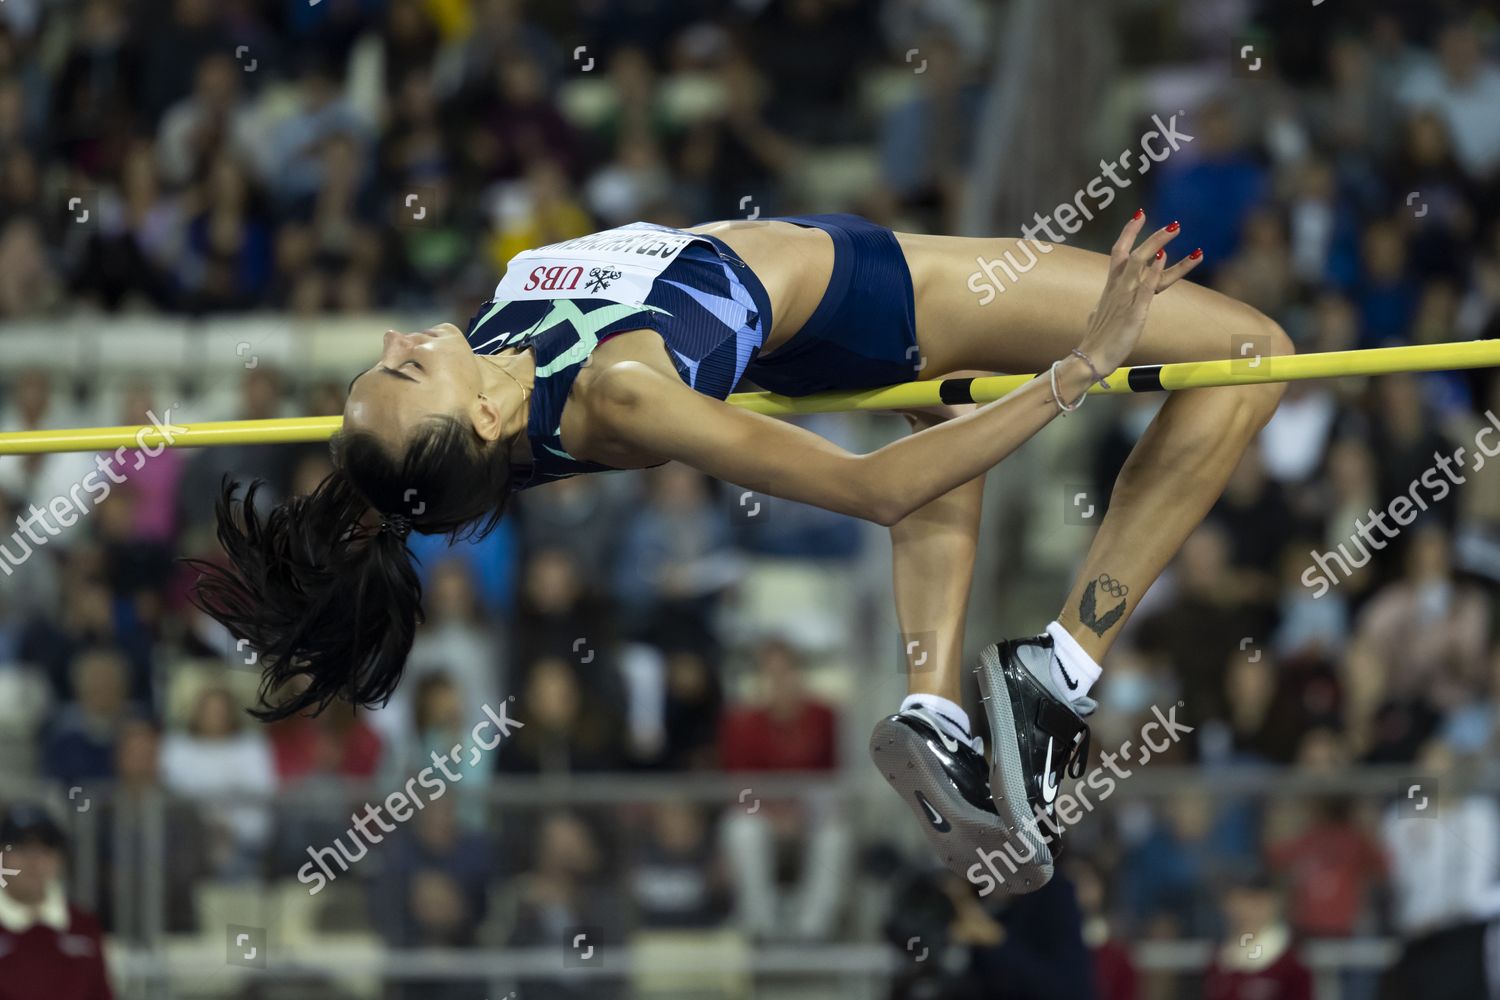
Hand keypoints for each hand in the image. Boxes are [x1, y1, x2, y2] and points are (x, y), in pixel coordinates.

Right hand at [1077, 212, 1201, 373]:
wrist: (1090, 359)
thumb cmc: (1097, 341)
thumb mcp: (1101, 315)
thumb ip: (1108, 305)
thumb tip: (1104, 303)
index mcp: (1111, 288)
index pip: (1119, 253)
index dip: (1129, 233)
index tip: (1139, 214)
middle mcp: (1117, 289)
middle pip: (1133, 254)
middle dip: (1153, 237)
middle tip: (1174, 224)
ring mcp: (1125, 300)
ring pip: (1140, 265)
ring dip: (1158, 244)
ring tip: (1175, 230)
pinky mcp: (1134, 314)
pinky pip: (1145, 289)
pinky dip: (1153, 272)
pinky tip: (1163, 259)